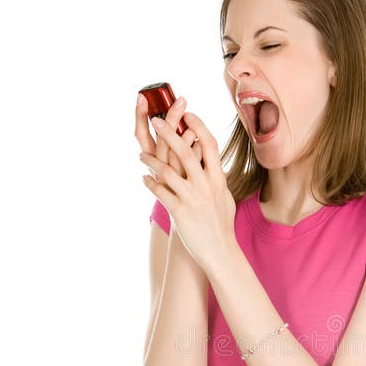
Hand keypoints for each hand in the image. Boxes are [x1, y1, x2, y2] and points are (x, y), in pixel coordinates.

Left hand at [138, 111, 237, 273]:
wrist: (220, 251)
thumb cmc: (221, 224)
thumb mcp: (224, 196)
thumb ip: (215, 177)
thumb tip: (210, 161)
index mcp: (218, 179)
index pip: (210, 144)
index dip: (198, 126)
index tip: (187, 114)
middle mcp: (206, 185)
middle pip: (186, 151)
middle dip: (169, 133)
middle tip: (155, 119)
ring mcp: (192, 198)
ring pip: (168, 171)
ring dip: (151, 160)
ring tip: (141, 155)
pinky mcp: (180, 212)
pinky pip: (160, 192)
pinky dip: (150, 183)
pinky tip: (143, 179)